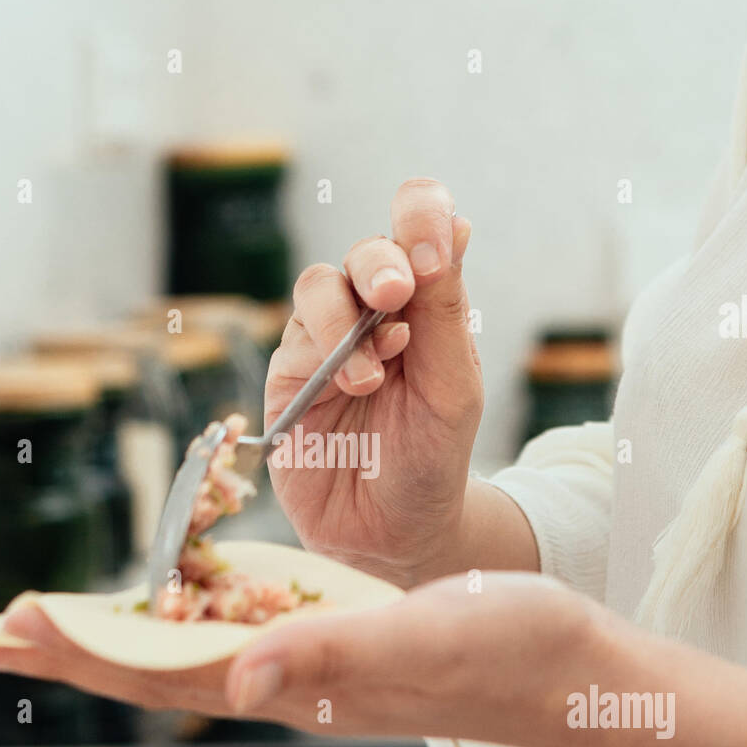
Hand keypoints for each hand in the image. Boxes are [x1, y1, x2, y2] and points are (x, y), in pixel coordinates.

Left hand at [0, 570, 586, 743]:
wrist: (569, 670)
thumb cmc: (506, 652)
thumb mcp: (420, 639)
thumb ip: (329, 657)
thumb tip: (232, 677)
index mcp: (296, 684)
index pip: (162, 672)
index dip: (83, 649)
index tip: (12, 627)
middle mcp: (290, 681)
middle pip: (159, 666)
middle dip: (76, 647)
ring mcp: (314, 663)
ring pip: (192, 649)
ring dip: (121, 634)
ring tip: (64, 619)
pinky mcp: (342, 639)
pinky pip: (244, 629)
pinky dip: (190, 613)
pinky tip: (178, 600)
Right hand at [266, 178, 482, 586]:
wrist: (394, 531)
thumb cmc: (432, 456)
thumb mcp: (453, 386)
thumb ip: (446, 310)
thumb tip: (457, 223)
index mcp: (423, 303)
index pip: (416, 230)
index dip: (420, 215)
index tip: (435, 237)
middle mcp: (371, 313)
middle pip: (364, 252)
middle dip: (379, 263)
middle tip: (397, 292)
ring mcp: (325, 342)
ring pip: (318, 285)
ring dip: (344, 315)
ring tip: (376, 369)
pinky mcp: (289, 376)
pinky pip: (294, 340)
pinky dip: (326, 352)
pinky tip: (360, 382)